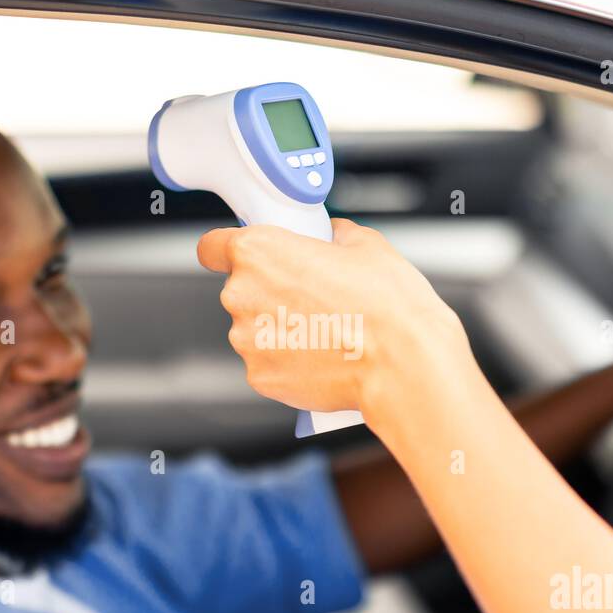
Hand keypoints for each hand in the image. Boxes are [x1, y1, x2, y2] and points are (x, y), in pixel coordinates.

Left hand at [197, 218, 470, 416]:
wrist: (401, 363)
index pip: (212, 246)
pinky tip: (321, 356)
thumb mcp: (366, 244)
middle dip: (269, 292)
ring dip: (278, 328)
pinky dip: (287, 361)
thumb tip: (331, 238)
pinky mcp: (259, 377)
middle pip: (241, 290)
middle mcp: (241, 295)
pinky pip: (266, 362)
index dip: (226, 250)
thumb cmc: (385, 304)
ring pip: (253, 329)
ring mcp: (248, 341)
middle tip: (312, 296)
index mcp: (258, 252)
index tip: (241, 257)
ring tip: (324, 330)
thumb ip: (333, 235)